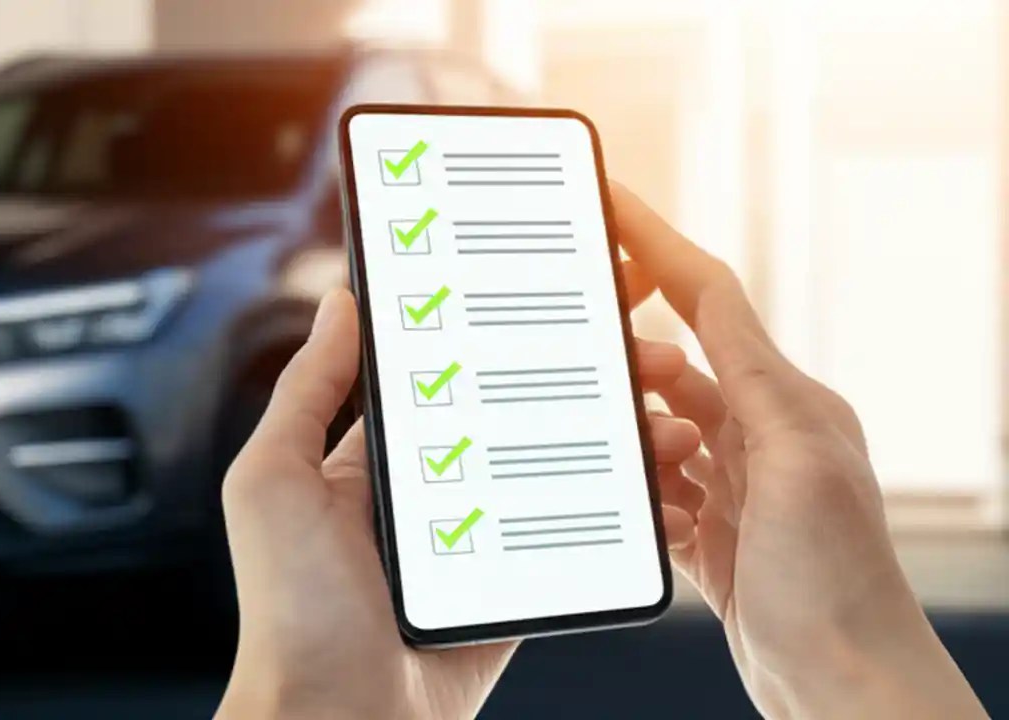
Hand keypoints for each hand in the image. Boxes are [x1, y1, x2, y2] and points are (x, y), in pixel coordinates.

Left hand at [216, 285, 700, 719]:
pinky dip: (627, 516)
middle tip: (648, 353)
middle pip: (524, 415)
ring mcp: (481, 539)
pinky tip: (666, 492)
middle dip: (591, 380)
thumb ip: (306, 391)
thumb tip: (340, 302)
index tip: (563, 293)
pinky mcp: (515, 587)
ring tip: (673, 421)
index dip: (506, 333)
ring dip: (624, 442)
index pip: (451, 373)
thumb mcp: (275, 481)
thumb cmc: (291, 608)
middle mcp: (435, 490)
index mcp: (378, 459)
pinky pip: (578, 540)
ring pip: (564, 471)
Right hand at [609, 184, 986, 718]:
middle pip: (671, 367)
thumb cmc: (834, 578)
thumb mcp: (794, 459)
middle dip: (630, 371)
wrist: (842, 686)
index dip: (655, 244)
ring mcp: (733, 487)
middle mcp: (761, 435)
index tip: (605, 201)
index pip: (709, 299)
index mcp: (787, 400)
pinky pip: (651, 496)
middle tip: (597, 382)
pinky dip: (639, 502)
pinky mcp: (710, 537)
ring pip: (653, 433)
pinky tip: (648, 525)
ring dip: (634, 447)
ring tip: (643, 479)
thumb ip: (744, 378)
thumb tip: (695, 308)